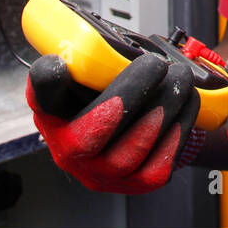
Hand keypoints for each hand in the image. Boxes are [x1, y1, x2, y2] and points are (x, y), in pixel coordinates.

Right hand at [26, 52, 204, 193]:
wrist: (138, 129)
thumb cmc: (113, 94)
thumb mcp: (97, 72)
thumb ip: (97, 57)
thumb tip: (114, 42)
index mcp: (53, 112)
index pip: (41, 97)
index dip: (45, 84)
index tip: (57, 64)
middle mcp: (68, 150)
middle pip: (88, 136)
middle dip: (129, 95)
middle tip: (156, 65)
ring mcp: (101, 174)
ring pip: (130, 153)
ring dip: (163, 109)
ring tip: (180, 79)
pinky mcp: (135, 185)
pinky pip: (158, 165)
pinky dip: (178, 129)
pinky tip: (186, 103)